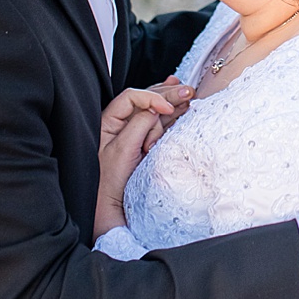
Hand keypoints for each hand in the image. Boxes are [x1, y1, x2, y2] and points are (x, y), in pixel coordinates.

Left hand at [94, 87, 184, 237]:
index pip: (131, 97)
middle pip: (147, 100)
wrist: (114, 205)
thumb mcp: (123, 149)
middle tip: (188, 92)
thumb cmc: (110, 180)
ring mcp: (136, 132)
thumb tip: (155, 108)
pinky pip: (162, 123)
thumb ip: (139, 125)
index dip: (151, 98)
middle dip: (168, 95)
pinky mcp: (147, 142)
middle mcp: (122, 123)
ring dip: (174, 101)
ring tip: (189, 94)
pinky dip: (173, 113)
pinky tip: (181, 103)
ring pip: (157, 110)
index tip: (166, 108)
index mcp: (109, 121)